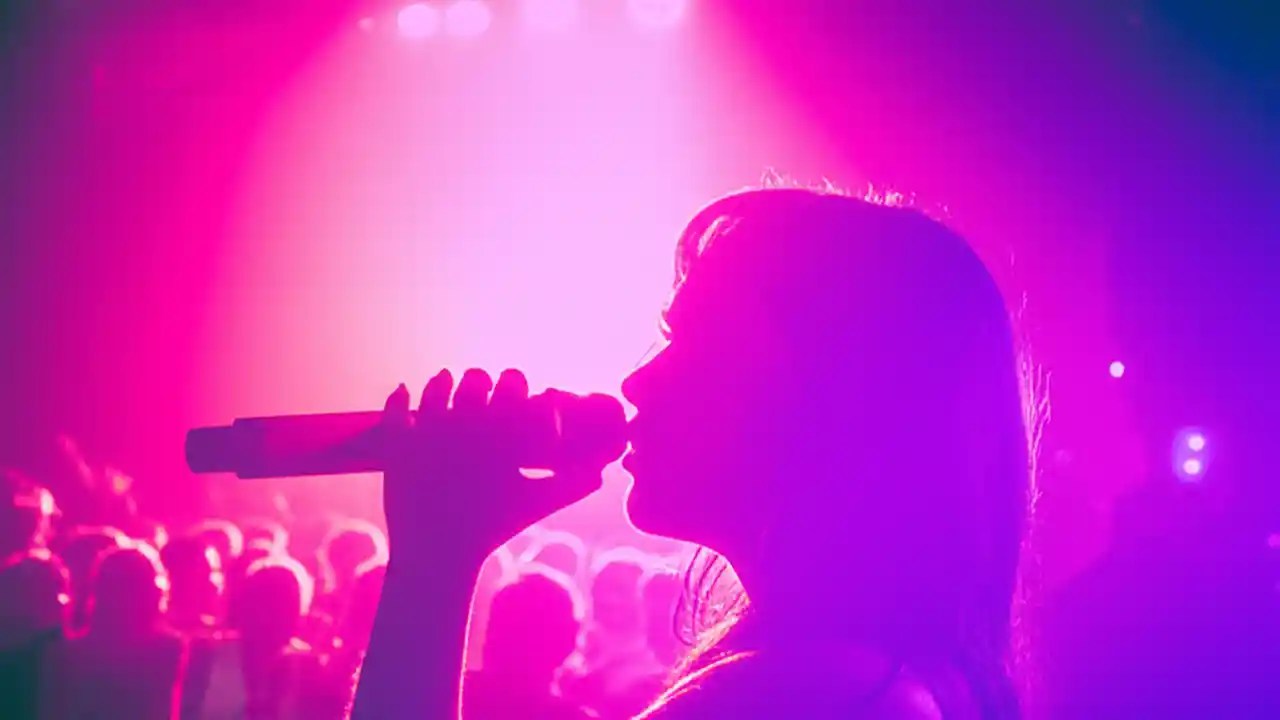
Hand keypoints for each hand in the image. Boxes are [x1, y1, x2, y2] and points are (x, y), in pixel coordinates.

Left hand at [380, 368, 607, 569]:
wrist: (439, 556)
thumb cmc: (494, 529)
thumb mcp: (537, 504)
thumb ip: (573, 484)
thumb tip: (601, 473)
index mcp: (501, 432)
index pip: (513, 384)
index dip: (517, 382)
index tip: (517, 388)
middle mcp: (467, 425)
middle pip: (477, 379)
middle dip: (483, 381)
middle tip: (487, 387)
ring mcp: (431, 432)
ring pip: (440, 385)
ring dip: (447, 382)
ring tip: (448, 382)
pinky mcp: (401, 444)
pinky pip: (398, 409)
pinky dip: (401, 398)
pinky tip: (407, 391)